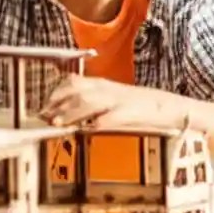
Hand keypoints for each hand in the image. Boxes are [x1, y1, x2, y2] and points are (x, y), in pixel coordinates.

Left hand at [39, 74, 176, 129]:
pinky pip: (112, 116)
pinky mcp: (131, 113)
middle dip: (57, 103)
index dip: (55, 94)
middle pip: (76, 90)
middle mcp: (108, 89)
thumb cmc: (139, 107)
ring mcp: (119, 100)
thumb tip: (66, 113)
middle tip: (45, 117)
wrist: (170, 107)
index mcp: (102, 85)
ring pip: (89, 101)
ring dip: (71, 112)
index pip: (72, 83)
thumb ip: (91, 104)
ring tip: (59, 123)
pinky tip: (90, 129)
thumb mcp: (112, 100)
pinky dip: (99, 122)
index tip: (43, 107)